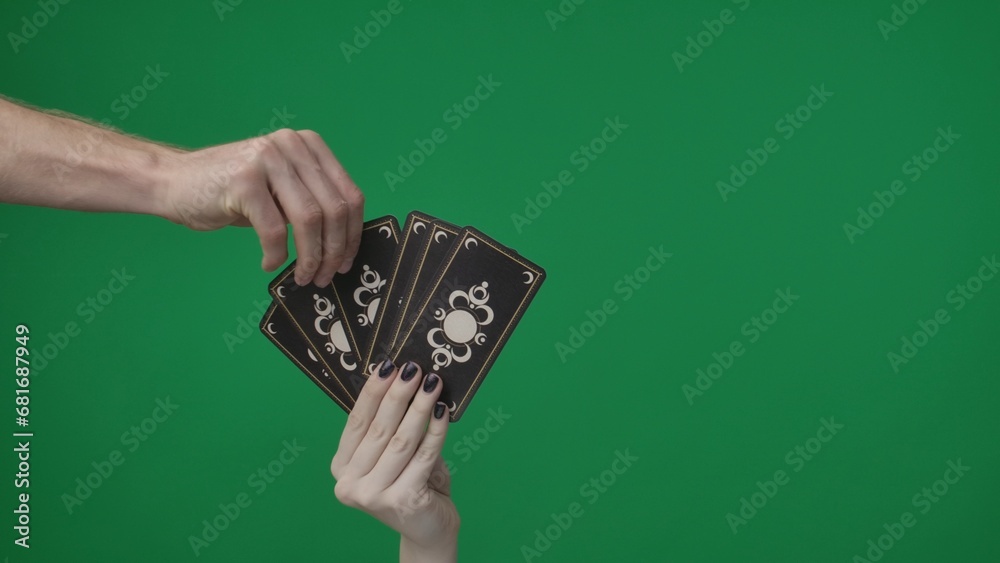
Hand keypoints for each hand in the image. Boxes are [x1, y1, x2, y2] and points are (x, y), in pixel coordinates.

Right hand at [160, 128, 363, 286]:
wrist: (174, 182)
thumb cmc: (232, 192)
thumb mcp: (282, 188)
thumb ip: (313, 201)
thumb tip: (346, 243)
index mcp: (309, 145)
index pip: (350, 195)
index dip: (353, 235)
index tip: (347, 262)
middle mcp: (292, 145)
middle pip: (334, 209)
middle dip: (334, 252)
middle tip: (325, 277)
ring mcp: (268, 160)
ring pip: (309, 220)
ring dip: (311, 258)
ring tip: (303, 277)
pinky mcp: (244, 181)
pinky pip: (274, 230)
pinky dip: (276, 255)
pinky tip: (269, 264)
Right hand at [331, 360, 458, 561]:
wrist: (427, 528)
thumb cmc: (411, 483)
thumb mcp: (392, 454)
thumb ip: (390, 426)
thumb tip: (404, 378)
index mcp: (342, 467)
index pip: (357, 421)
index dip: (373, 391)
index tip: (389, 365)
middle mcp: (350, 484)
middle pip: (379, 429)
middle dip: (399, 394)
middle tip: (416, 368)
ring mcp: (373, 496)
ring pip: (401, 441)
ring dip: (420, 407)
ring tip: (434, 384)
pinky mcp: (402, 501)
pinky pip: (424, 456)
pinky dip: (436, 430)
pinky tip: (443, 411)